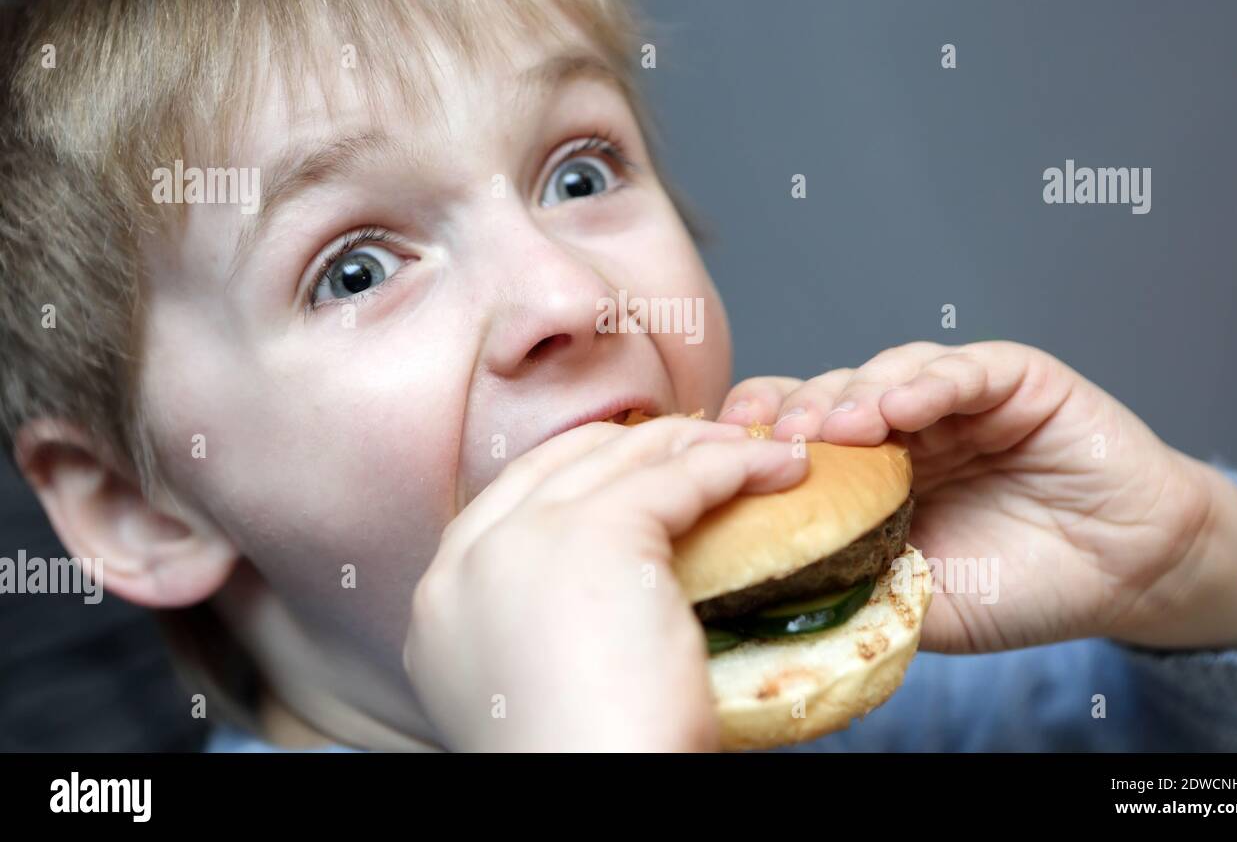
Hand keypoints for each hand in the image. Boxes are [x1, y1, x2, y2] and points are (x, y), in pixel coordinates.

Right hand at [403, 416, 806, 750]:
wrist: (592, 807)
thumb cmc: (586, 765)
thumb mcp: (533, 686)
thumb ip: (537, 625)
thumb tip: (591, 601)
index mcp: (442, 600)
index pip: (513, 496)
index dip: (582, 470)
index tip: (639, 471)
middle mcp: (468, 558)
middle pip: (563, 462)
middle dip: (639, 446)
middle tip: (703, 452)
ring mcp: (525, 538)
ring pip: (622, 455)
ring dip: (698, 446)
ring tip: (755, 455)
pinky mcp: (597, 533)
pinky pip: (680, 476)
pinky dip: (736, 465)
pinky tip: (777, 470)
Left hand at [717, 341, 1236, 652]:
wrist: (1127, 575)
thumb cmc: (1020, 584)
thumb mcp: (921, 597)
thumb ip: (860, 580)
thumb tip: (767, 588)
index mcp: (871, 469)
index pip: (798, 436)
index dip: (759, 438)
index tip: (721, 453)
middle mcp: (905, 424)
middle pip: (829, 396)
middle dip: (798, 416)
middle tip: (776, 442)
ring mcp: (957, 396)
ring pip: (887, 373)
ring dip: (856, 396)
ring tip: (837, 427)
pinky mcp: (1016, 379)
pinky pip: (965, 369)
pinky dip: (932, 382)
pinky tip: (903, 405)